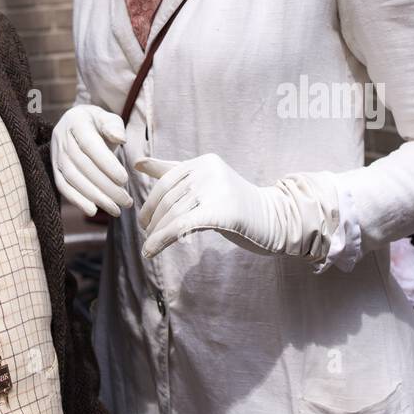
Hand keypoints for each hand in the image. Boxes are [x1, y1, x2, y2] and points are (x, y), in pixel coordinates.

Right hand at [51, 104, 133, 217]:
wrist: (79, 123)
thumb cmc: (99, 123)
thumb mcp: (109, 118)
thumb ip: (115, 126)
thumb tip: (120, 139)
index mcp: (75, 121)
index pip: (89, 145)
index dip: (106, 163)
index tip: (124, 180)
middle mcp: (61, 137)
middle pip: (82, 165)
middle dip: (105, 186)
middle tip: (126, 201)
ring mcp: (55, 154)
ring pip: (72, 178)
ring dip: (94, 196)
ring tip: (115, 209)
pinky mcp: (55, 168)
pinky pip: (62, 186)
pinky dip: (77, 200)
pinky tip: (93, 210)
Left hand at [135, 153, 299, 259]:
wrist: (275, 221)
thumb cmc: (235, 205)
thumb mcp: (205, 184)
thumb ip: (173, 170)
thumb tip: (139, 161)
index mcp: (204, 162)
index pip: (166, 182)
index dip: (151, 203)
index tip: (143, 221)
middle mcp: (209, 171)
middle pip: (169, 199)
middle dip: (153, 220)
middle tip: (146, 235)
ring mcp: (216, 189)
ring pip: (174, 214)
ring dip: (155, 233)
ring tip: (148, 247)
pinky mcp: (222, 211)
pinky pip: (182, 226)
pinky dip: (161, 239)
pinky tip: (150, 251)